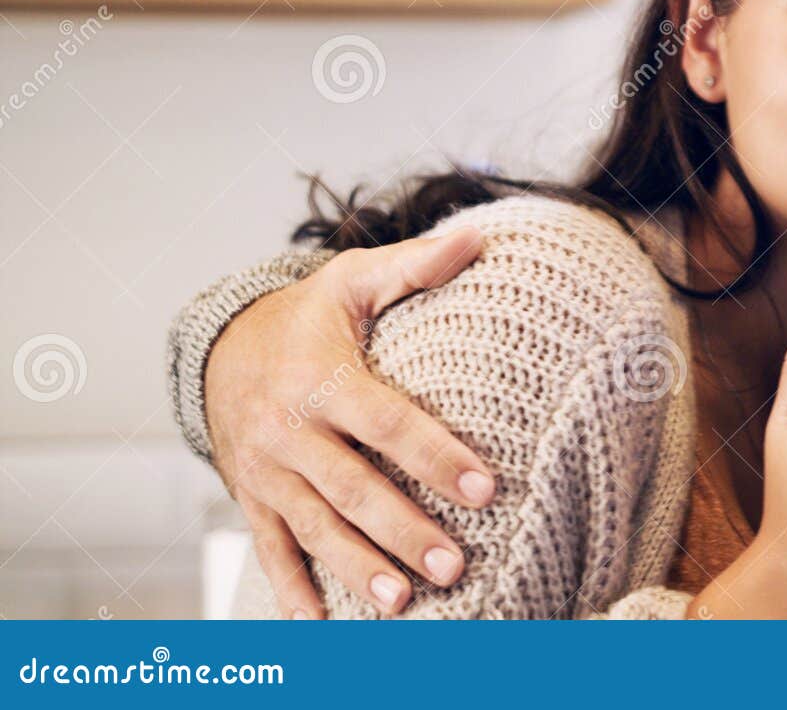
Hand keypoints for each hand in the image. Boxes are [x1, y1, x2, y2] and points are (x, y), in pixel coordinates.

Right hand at [205, 227, 496, 617]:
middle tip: (455, 565)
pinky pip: (270, 547)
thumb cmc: (309, 315)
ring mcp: (267, 470)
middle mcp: (289, 430)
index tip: (486, 487)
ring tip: (403, 600)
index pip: (389, 422)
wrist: (222, 345)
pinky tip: (321, 623)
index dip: (436, 456)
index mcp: (322, 378)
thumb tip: (477, 239)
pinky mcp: (252, 497)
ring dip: (357, 567)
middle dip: (403, 530)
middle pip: (353, 488)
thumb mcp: (354, 281)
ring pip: (315, 526)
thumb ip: (416, 266)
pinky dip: (292, 587)